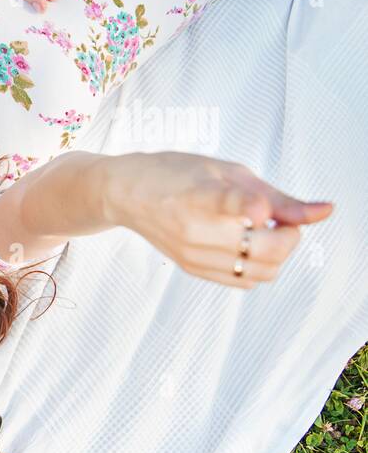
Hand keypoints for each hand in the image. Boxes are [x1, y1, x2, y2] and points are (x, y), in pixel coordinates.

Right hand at [107, 152, 332, 287]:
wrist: (127, 194)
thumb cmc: (177, 174)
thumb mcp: (228, 171)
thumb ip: (277, 196)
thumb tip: (324, 212)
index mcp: (198, 193)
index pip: (226, 202)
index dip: (249, 206)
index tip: (259, 210)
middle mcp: (193, 229)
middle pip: (265, 249)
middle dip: (290, 236)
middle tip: (282, 219)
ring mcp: (192, 255)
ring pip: (261, 272)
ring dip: (277, 254)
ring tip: (264, 232)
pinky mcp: (192, 269)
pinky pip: (244, 281)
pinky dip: (258, 267)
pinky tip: (248, 245)